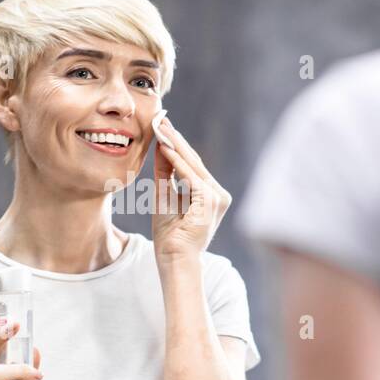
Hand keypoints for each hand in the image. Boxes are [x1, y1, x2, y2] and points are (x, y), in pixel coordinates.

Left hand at [151, 115, 232, 263]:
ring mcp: (217, 197)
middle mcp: (218, 194)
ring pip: (192, 165)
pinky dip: (177, 161)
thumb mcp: (164, 197)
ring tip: (160, 127)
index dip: (176, 144)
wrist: (175, 260)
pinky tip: (164, 147)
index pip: (191, 164)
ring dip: (175, 145)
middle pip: (193, 161)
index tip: (162, 126)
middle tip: (161, 118)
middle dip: (175, 139)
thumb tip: (161, 146)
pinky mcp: (210, 200)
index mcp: (210, 194)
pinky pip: (190, 176)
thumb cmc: (169, 236)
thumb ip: (165, 172)